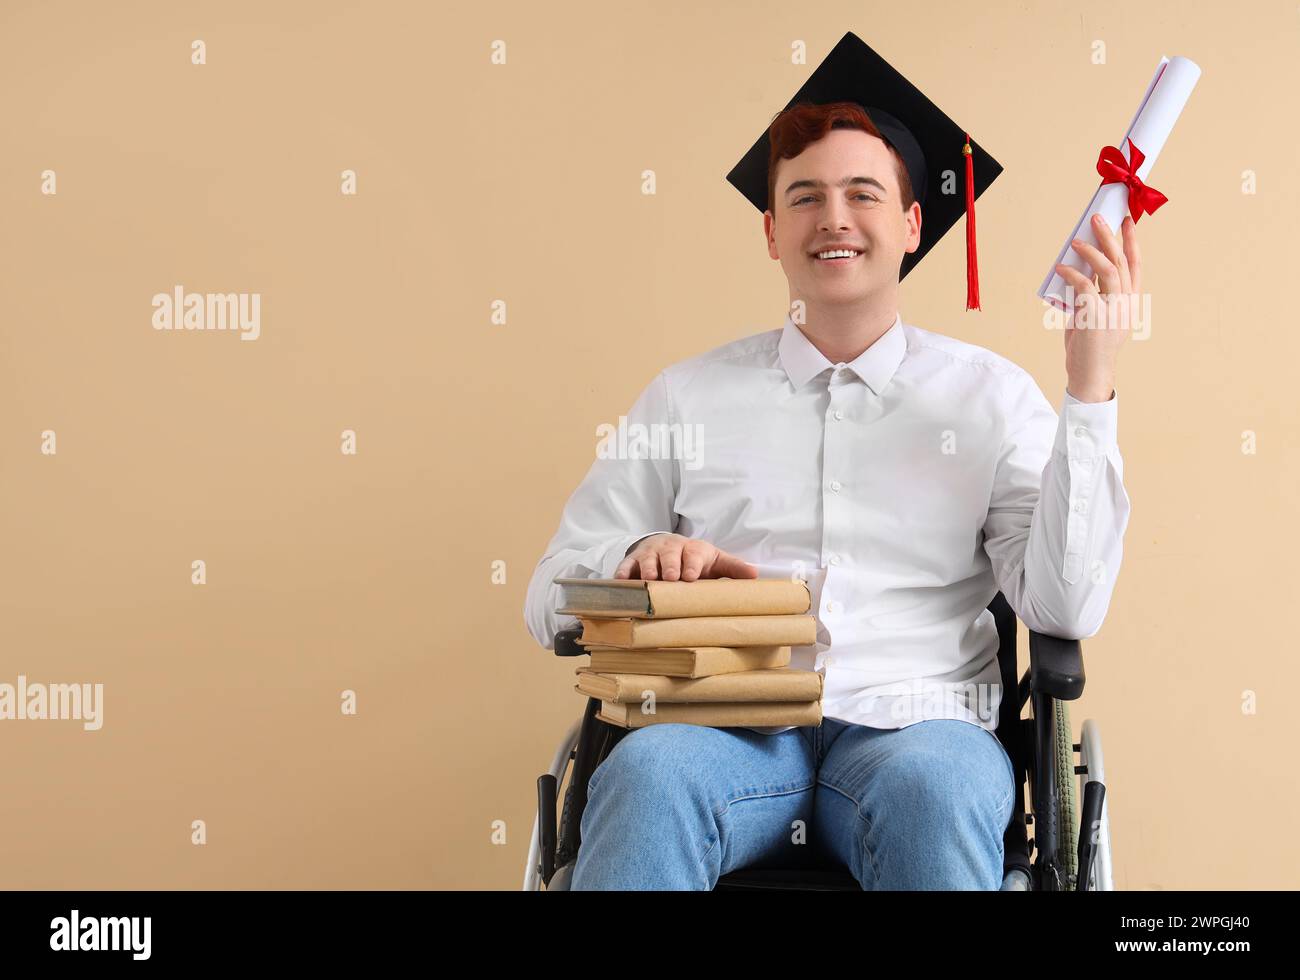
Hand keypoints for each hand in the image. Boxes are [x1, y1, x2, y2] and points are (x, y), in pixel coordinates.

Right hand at [614, 533, 758, 581]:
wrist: (666, 545)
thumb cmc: (694, 558)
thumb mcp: (715, 561)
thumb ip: (733, 568)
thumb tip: (755, 575)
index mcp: (692, 549)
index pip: (693, 554)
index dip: (691, 564)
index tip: (691, 576)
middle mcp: (670, 549)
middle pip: (669, 555)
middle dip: (669, 566)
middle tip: (670, 578)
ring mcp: (650, 554)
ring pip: (647, 560)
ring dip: (647, 569)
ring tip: (647, 580)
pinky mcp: (632, 560)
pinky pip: (626, 565)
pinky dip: (622, 573)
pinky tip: (619, 581)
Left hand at [1054, 213, 1141, 401]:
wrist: (1090, 374)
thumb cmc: (1089, 345)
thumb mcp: (1094, 313)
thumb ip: (1092, 292)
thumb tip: (1078, 266)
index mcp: (1130, 301)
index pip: (1136, 265)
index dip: (1132, 241)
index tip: (1126, 221)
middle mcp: (1126, 303)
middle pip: (1122, 261)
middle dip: (1110, 236)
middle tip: (1097, 218)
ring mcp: (1114, 310)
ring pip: (1109, 270)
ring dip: (1092, 251)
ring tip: (1075, 241)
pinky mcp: (1096, 317)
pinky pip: (1085, 287)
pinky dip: (1072, 274)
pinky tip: (1060, 268)